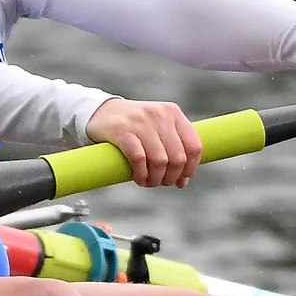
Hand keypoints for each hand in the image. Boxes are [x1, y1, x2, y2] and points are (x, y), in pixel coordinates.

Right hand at [85, 98, 201, 187]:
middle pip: (177, 157)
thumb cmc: (134, 126)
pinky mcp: (122, 130)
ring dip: (155, 179)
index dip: (190, 168)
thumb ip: (172, 150)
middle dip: (171, 177)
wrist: (101, 112)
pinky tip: (138, 179)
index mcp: (173, 112)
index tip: (180, 179)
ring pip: (160, 161)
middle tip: (161, 182)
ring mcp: (141, 121)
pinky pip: (139, 159)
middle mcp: (159, 114)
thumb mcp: (158, 130)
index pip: (194, 146)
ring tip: (148, 182)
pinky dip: (141, 174)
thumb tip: (183, 181)